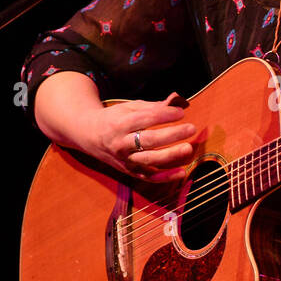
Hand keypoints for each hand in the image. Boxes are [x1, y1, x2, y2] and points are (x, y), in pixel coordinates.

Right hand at [85, 91, 199, 182]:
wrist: (89, 136)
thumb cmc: (114, 119)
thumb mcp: (129, 108)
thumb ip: (152, 107)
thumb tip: (177, 102)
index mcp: (120, 124)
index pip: (145, 119)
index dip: (164, 115)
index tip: (181, 112)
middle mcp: (121, 143)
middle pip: (149, 140)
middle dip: (172, 134)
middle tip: (191, 128)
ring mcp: (125, 159)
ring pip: (149, 160)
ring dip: (171, 155)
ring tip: (188, 148)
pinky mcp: (130, 171)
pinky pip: (148, 177)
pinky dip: (165, 177)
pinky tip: (181, 172)